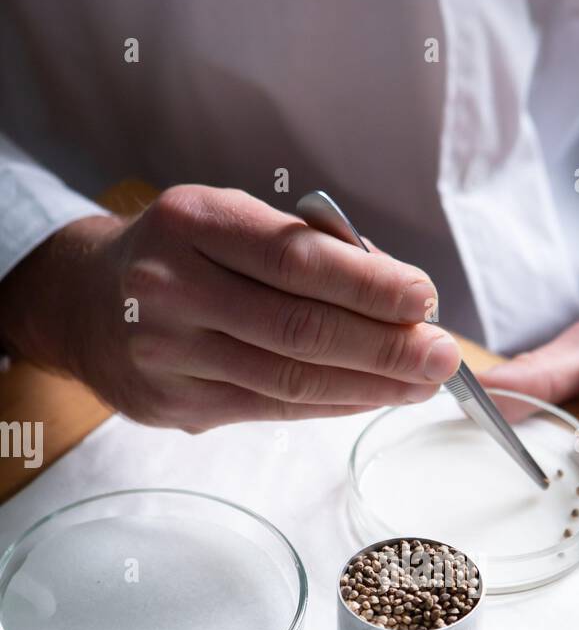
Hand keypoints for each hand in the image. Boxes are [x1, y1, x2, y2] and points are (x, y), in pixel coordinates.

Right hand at [0, 185, 460, 429]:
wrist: (86, 303)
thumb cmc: (181, 255)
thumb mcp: (228, 221)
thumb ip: (302, 249)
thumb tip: (397, 296)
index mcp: (192, 222)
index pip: (297, 260)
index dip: (369, 285)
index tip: (424, 299)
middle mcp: (172, 288)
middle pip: (300, 329)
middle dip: (384, 347)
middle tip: (441, 356)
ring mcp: (169, 353)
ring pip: (290, 379)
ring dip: (369, 385)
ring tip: (421, 383)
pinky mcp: (176, 403)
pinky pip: (273, 408)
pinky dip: (332, 404)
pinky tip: (372, 397)